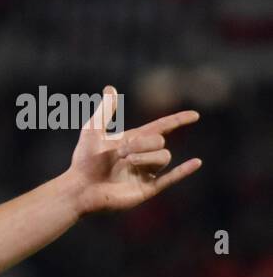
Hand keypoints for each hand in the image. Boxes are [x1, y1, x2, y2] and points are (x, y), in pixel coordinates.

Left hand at [67, 86, 201, 214]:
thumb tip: (110, 88)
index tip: (194, 115)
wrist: (80, 188)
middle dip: (141, 144)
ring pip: (163, 157)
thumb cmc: (83, 161)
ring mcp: (146, 173)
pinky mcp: (146, 188)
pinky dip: (183, 171)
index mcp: (133, 141)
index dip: (177, 120)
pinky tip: (196, 162)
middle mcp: (142, 156)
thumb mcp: (93, 131)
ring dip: (146, 157)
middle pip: (159, 141)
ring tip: (126, 162)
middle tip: (120, 153)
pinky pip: (170, 179)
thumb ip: (105, 111)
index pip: (161, 128)